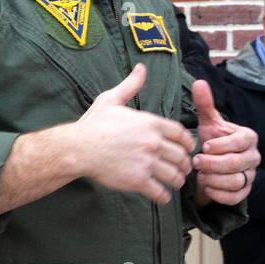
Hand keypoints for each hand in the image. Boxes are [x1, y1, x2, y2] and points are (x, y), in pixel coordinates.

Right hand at [77, 64, 191, 204]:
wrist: (77, 148)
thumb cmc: (93, 124)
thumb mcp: (112, 99)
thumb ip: (131, 85)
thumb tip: (141, 68)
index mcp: (151, 123)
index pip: (181, 134)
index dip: (188, 143)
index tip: (188, 149)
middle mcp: (153, 142)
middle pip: (182, 156)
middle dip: (185, 164)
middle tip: (184, 169)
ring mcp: (147, 162)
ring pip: (175, 175)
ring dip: (178, 181)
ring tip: (175, 183)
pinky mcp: (138, 181)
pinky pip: (160, 192)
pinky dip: (164, 196)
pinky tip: (162, 195)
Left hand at [191, 79, 258, 205]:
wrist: (214, 164)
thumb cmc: (213, 141)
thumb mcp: (209, 123)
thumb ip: (205, 104)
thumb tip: (199, 82)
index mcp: (248, 137)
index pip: (238, 143)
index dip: (219, 146)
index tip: (204, 146)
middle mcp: (254, 156)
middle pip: (235, 163)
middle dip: (212, 164)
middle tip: (196, 162)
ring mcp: (251, 175)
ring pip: (235, 181)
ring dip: (213, 179)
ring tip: (201, 174)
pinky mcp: (246, 191)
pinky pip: (235, 196)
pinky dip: (218, 193)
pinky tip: (207, 186)